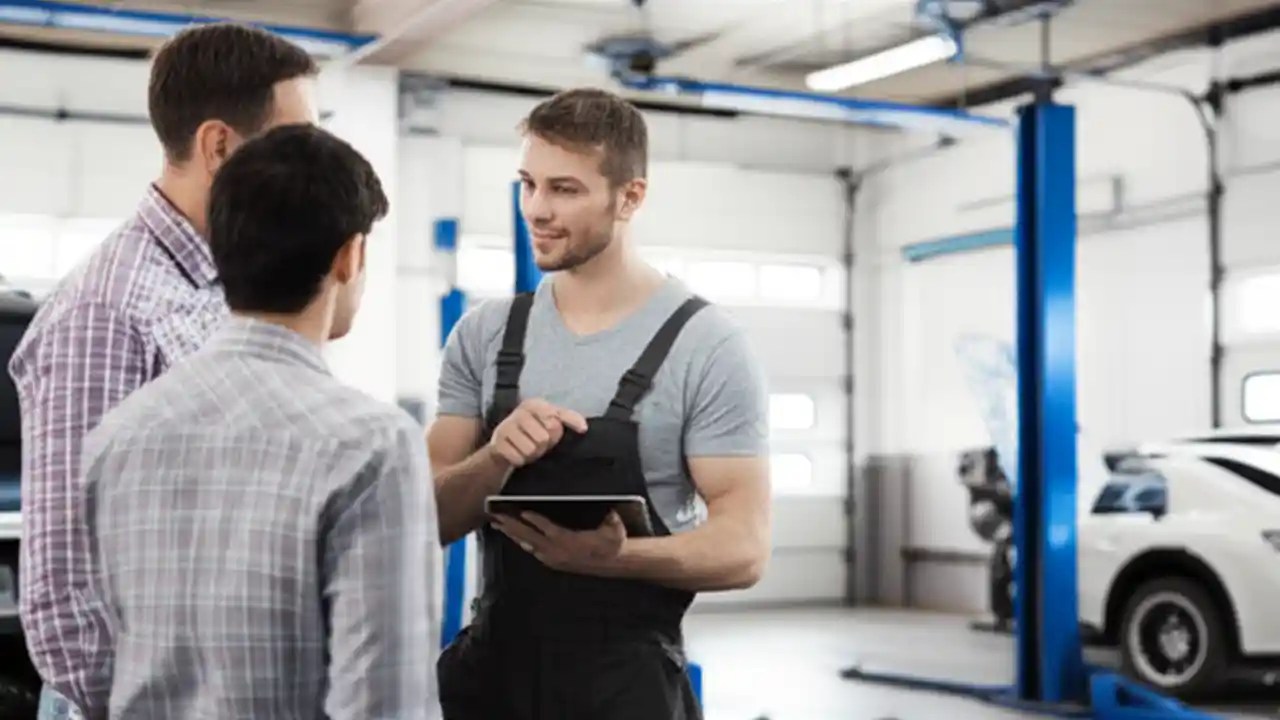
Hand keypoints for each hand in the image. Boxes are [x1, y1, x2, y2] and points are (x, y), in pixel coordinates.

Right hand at [487, 399, 587, 468]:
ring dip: (531, 455)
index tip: (550, 434)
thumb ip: (570, 419)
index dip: (555, 435)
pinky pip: (517, 459)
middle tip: (536, 443)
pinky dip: (520, 461)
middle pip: (543, 439)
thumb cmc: (533, 431)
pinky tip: (516, 454)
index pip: (554, 424)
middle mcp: (519, 412)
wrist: (503, 445)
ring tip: (527, 448)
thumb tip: (583, 428)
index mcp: (535, 404)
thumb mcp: (552, 420)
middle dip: (543, 447)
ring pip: (530, 450)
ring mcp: (505, 427)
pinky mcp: (496, 443)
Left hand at [492, 511, 625, 574]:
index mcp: (569, 541)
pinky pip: (531, 549)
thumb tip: (611, 511)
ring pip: (527, 544)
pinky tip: (511, 535)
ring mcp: (551, 557)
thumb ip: (612, 521)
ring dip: (511, 534)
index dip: (536, 521)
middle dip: (512, 525)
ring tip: (497, 524)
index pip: (549, 529)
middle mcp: (556, 550)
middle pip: (529, 536)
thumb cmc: (611, 543)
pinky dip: (520, 541)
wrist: (611, 562)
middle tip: (497, 515)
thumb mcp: (615, 530)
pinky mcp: (550, 560)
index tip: (523, 512)